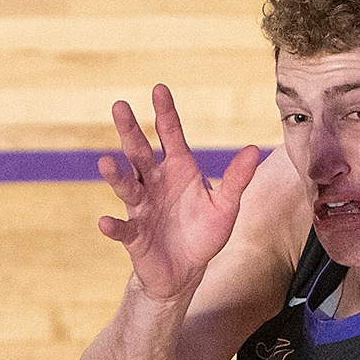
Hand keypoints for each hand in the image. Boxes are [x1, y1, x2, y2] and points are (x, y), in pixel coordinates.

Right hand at [97, 84, 262, 299]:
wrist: (186, 270)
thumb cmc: (204, 233)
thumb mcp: (226, 206)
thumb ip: (237, 179)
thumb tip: (254, 148)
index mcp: (179, 170)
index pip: (171, 136)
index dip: (166, 114)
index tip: (159, 88)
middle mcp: (154, 183)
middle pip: (139, 153)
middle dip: (130, 131)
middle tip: (119, 106)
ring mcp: (141, 208)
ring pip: (126, 186)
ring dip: (116, 174)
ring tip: (106, 161)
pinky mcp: (133, 235)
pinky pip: (122, 229)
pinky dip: (113, 226)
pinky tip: (105, 222)